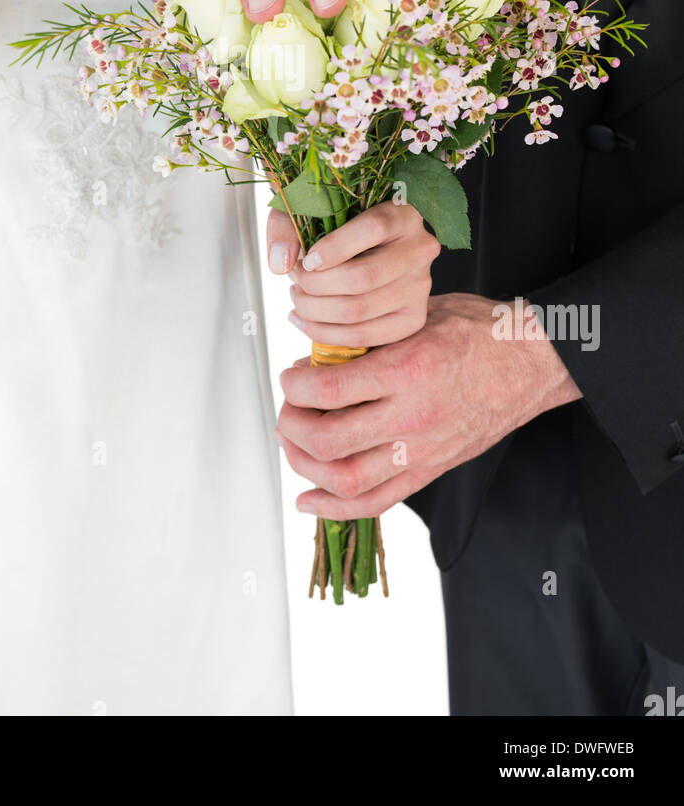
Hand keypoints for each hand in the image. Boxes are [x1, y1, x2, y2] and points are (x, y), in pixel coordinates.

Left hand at [266, 199, 440, 345]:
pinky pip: (367, 336)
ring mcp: (420, 286)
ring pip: (361, 310)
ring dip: (316, 311)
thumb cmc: (339, 225)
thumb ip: (287, 225)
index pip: (374, 228)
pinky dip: (327, 334)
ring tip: (298, 299)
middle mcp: (419, 249)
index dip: (334, 247)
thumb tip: (280, 263)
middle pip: (363, 277)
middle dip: (316, 285)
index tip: (306, 260)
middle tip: (295, 281)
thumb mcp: (311, 210)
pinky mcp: (412, 317)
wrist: (374, 247)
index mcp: (402, 212)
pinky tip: (306, 321)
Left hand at [275, 292, 581, 517]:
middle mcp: (412, 417)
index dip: (295, 386)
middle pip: (328, 442)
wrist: (533, 361)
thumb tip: (320, 352)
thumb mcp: (419, 314)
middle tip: (288, 409)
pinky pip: (376, 502)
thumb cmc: (480, 330)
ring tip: (294, 444)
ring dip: (305, 466)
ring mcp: (422, 451)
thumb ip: (371, 335)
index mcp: (408, 370)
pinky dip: (335, 508)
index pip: (329, 391)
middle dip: (293, 426)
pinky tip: (308, 499)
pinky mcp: (431, 470)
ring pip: (346, 479)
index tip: (290, 376)